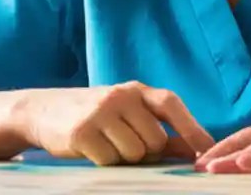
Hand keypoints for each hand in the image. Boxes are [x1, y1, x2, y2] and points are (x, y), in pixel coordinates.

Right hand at [18, 81, 214, 165]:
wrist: (42, 110)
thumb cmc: (95, 115)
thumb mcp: (127, 114)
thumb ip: (160, 129)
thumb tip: (194, 150)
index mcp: (134, 89)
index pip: (170, 104)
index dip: (192, 128)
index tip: (208, 150)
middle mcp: (119, 96)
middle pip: (155, 140)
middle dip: (146, 151)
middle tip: (125, 143)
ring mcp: (99, 112)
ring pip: (134, 153)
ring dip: (124, 158)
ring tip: (107, 144)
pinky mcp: (81, 132)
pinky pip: (109, 160)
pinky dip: (104, 161)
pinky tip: (91, 149)